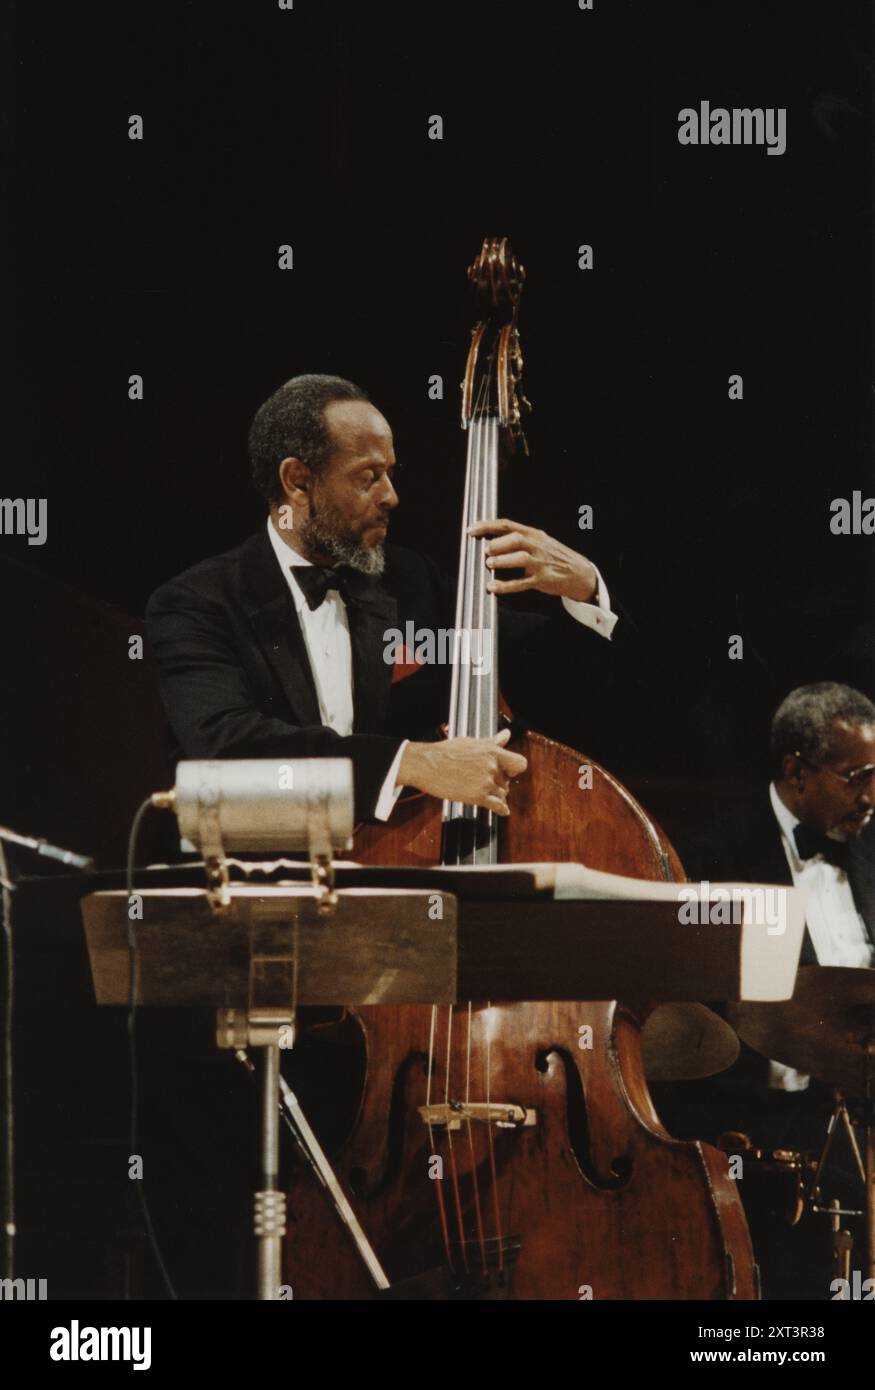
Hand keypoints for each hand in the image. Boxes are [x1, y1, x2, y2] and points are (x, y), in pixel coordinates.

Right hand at [399, 728, 527, 815]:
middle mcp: (492, 766)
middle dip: (499, 783)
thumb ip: (492, 742)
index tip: (509, 772)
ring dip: (496, 794)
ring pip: (502, 793)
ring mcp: (486, 782)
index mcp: (491, 751)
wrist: (427, 765)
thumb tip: (505, 735)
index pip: (519, 763)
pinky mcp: (478, 796)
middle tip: (485, 782)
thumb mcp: (471, 742)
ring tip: (484, 792)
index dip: (515, 769)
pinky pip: (497, 805)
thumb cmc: (445, 752)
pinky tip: (502, 811)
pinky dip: (501, 809)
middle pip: (507, 781)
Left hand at [467, 517, 597, 601]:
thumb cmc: (554, 556)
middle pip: (516, 539)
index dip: (487, 526)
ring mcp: (540, 563)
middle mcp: (537, 546)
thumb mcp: (540, 541)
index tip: (471, 529)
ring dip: (502, 561)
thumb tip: (489, 540)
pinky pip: (521, 583)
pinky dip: (505, 585)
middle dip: (498, 544)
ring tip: (489, 564)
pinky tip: (493, 586)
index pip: (508, 525)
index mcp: (534, 534)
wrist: (580, 572)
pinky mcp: (542, 580)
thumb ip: (519, 539)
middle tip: (485, 550)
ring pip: (520, 559)